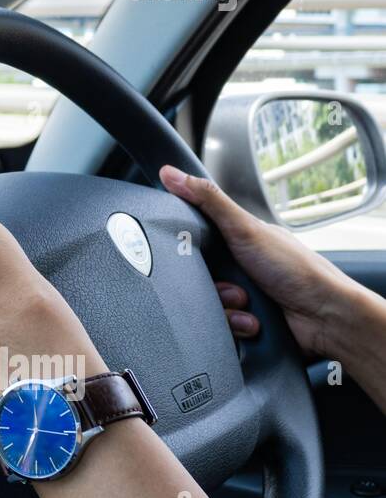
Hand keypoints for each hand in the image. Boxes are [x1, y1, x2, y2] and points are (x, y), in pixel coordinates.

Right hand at [160, 165, 378, 357]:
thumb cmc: (296, 269)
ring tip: (247, 304)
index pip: (196, 237)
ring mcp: (245, 293)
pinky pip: (222, 324)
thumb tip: (171, 173)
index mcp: (239, 238)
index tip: (185, 252)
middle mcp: (241, 265)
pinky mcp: (247, 319)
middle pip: (198, 275)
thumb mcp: (245, 228)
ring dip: (226, 307)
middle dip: (212, 283)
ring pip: (208, 302)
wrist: (326, 318)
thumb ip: (207, 200)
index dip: (187, 247)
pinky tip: (253, 321)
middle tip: (230, 284)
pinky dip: (236, 324)